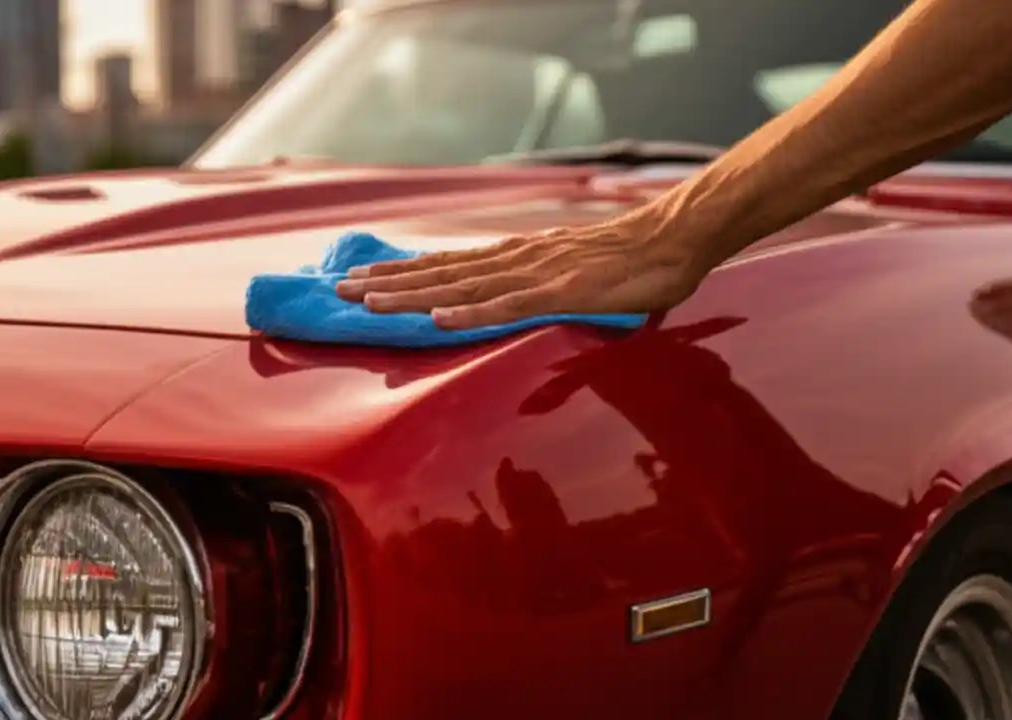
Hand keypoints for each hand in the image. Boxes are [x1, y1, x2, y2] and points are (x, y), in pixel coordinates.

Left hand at [334, 205, 712, 329]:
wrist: (671, 238)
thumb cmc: (626, 261)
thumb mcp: (572, 277)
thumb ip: (538, 293)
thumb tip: (511, 309)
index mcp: (517, 259)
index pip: (449, 267)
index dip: (404, 274)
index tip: (362, 280)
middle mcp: (516, 261)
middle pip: (442, 274)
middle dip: (390, 283)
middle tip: (341, 290)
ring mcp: (536, 275)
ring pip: (463, 288)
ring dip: (414, 296)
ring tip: (371, 303)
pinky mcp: (561, 293)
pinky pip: (509, 306)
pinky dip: (472, 314)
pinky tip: (439, 321)